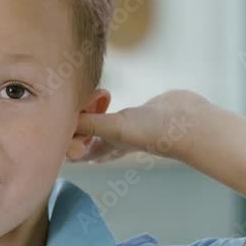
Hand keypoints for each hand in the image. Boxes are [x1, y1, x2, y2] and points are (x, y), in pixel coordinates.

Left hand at [69, 89, 208, 163]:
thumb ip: (90, 125)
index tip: (60, 117)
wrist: (186, 121)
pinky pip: (106, 110)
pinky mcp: (129, 114)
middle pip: (77, 135)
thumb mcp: (115, 128)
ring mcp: (119, 128)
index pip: (69, 151)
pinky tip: (103, 94)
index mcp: (100, 151)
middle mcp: (107, 142)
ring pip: (91, 120)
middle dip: (71, 118)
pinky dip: (100, 101)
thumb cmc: (151, 131)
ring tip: (94, 96)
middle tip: (76, 101)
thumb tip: (64, 120)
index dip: (59, 137)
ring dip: (87, 107)